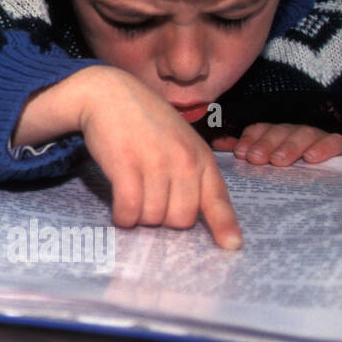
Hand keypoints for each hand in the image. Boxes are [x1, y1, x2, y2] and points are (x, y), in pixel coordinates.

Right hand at [15, 66, 242, 248]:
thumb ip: (192, 171)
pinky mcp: (126, 165)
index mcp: (201, 156)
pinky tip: (120, 210)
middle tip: (150, 201)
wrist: (109, 94)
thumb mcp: (180, 140)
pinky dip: (123, 217)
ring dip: (140, 217)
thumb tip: (190, 213)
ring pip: (153, 218)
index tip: (231, 246)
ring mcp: (155, 163)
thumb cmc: (144, 121)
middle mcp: (183, 161)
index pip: (218, 199)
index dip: (225, 226)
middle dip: (163, 219)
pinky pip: (129, 210)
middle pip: (180, 220)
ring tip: (132, 196)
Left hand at [212, 123, 341, 165]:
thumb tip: (218, 144)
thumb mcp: (264, 161)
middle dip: (266, 144)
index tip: (241, 153)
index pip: (260, 129)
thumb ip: (242, 150)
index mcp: (274, 134)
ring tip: (280, 161)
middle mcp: (294, 132)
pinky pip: (335, 142)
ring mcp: (317, 137)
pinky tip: (312, 158)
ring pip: (304, 133)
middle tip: (257, 159)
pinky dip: (324, 147)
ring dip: (290, 146)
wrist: (328, 182)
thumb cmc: (288, 171)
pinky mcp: (339, 146)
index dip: (250, 139)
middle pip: (280, 131)